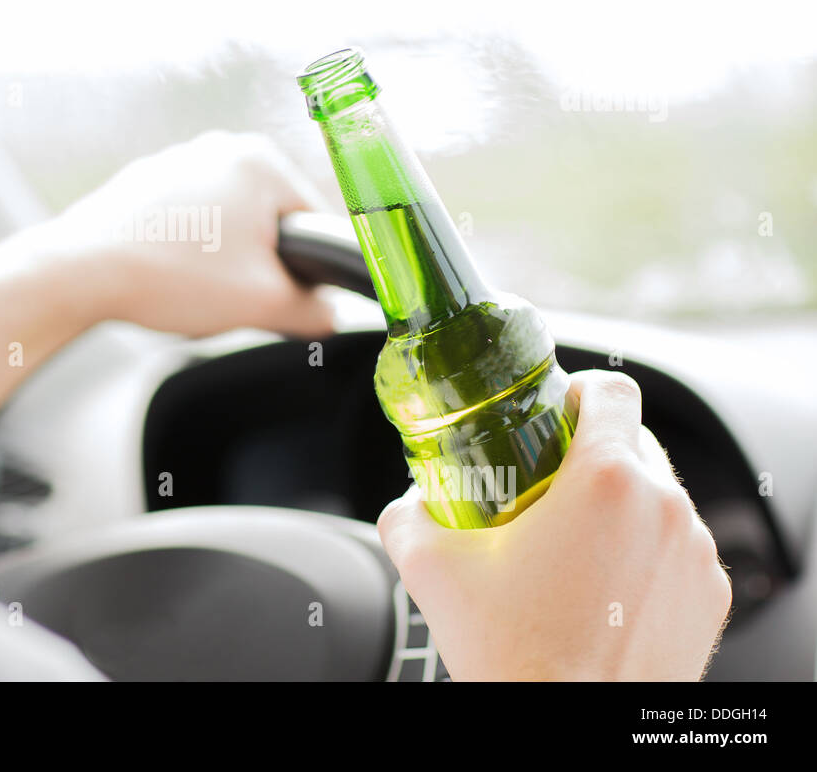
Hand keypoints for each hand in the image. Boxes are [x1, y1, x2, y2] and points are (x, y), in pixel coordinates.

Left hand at [50, 131, 336, 337]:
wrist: (79, 272)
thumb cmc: (170, 277)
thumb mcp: (263, 304)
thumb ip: (315, 312)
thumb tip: (330, 316)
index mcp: (260, 160)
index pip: (316, 220)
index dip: (307, 271)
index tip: (282, 297)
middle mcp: (220, 147)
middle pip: (269, 223)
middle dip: (257, 267)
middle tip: (229, 296)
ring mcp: (178, 161)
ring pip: (227, 226)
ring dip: (220, 262)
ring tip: (191, 287)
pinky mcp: (146, 183)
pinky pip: (188, 224)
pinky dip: (184, 253)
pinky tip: (165, 277)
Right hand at [377, 370, 731, 680]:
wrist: (564, 727)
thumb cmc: (512, 655)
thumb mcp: (432, 568)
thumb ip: (410, 514)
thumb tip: (411, 501)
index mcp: (605, 481)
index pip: (613, 391)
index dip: (577, 391)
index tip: (551, 414)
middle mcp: (664, 509)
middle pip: (633, 440)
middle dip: (587, 452)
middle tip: (541, 482)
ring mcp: (694, 555)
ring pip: (657, 495)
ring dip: (616, 504)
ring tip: (569, 543)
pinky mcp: (708, 596)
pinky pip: (675, 547)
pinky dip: (642, 551)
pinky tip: (599, 584)